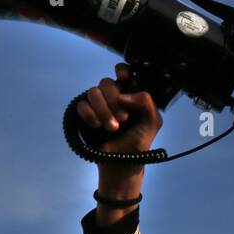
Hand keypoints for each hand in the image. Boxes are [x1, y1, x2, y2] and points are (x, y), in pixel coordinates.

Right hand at [79, 63, 163, 198]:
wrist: (121, 163)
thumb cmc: (138, 142)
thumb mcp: (152, 122)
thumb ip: (146, 102)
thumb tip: (125, 95)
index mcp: (132, 94)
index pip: (125, 72)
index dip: (122, 71)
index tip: (124, 78)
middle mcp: (115, 96)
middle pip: (107, 82)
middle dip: (114, 100)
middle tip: (123, 118)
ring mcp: (99, 105)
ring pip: (93, 92)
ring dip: (103, 110)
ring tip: (112, 128)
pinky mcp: (86, 114)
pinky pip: (82, 105)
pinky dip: (89, 114)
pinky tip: (96, 126)